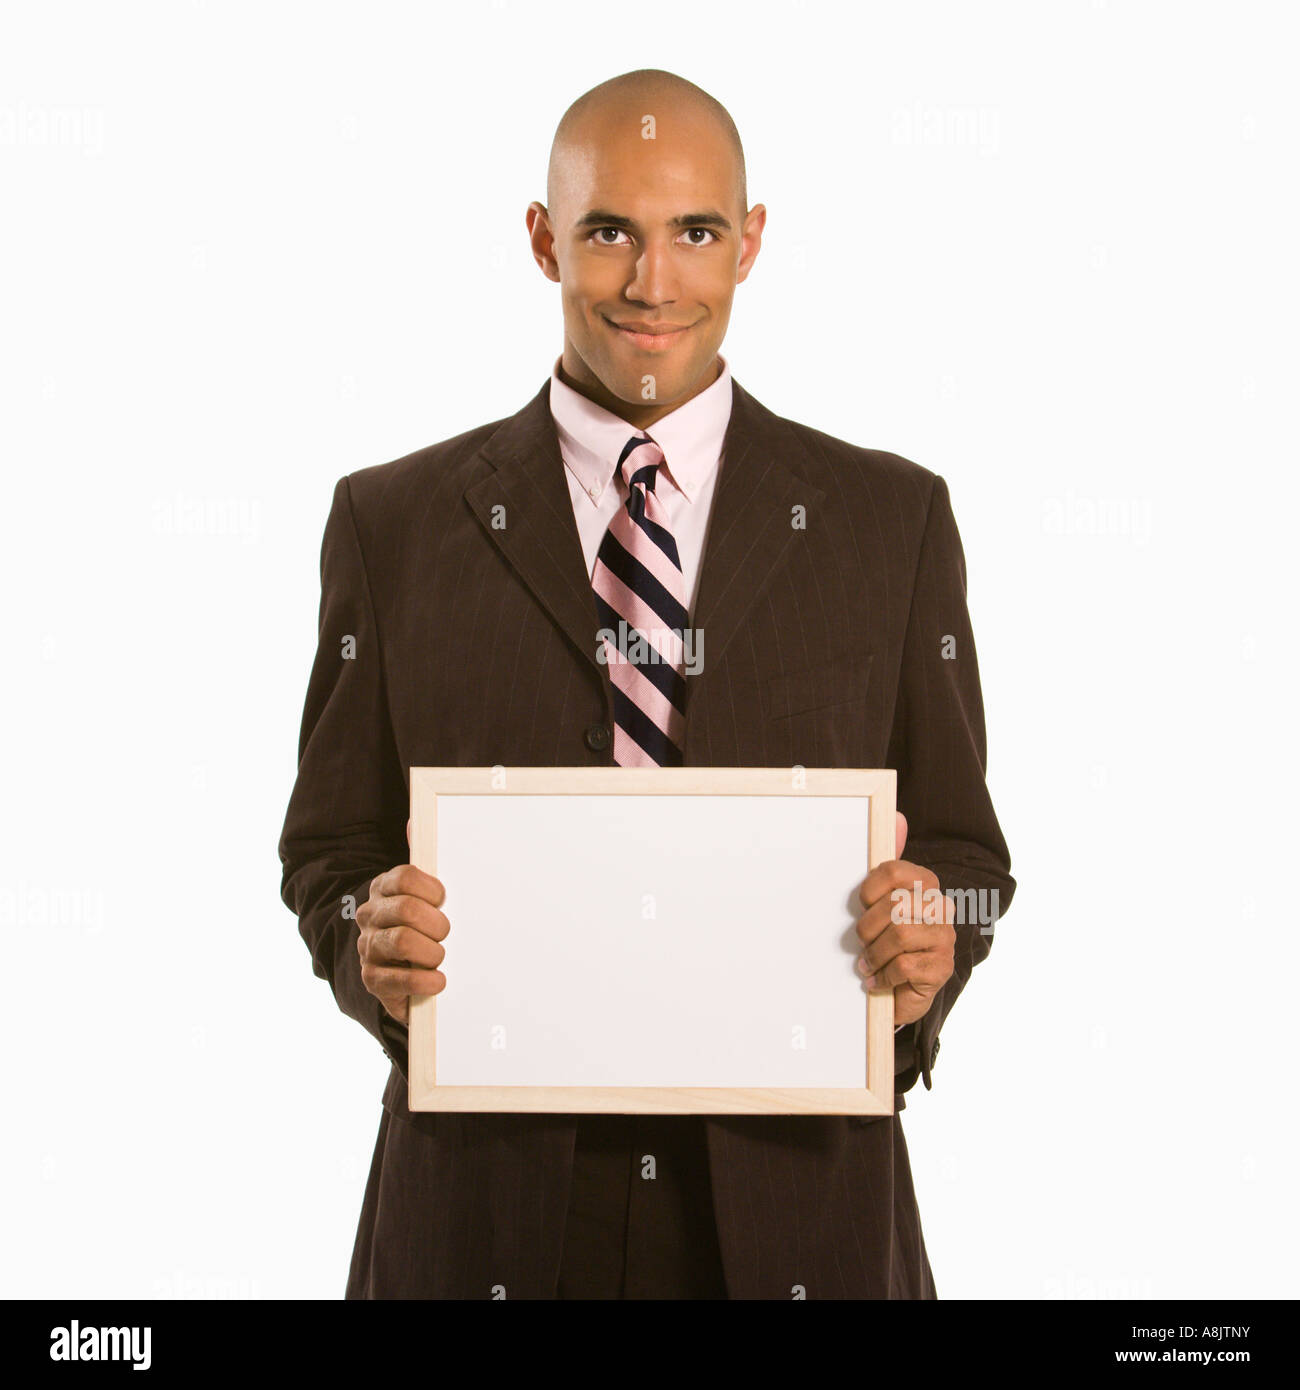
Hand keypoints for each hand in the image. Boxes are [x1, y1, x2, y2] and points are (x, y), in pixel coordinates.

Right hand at [356, 818, 448, 1025]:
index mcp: (383, 888)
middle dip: (437, 924)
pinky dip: (424, 981)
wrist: (403, 971)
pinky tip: (438, 980)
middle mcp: (370, 915)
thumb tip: (414, 822)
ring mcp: (368, 947)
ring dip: (432, 952)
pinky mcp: (372, 979)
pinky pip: (397, 979)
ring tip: (439, 957)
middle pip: (407, 909)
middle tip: (445, 933)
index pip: (404, 876)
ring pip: (403, 941)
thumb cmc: (421, 926)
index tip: (443, 900)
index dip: (431, 889)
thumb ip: (424, 860)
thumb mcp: (426, 894)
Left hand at [854, 812, 955, 1027]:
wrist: (898, 991)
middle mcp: (941, 907)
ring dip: (874, 954)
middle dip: (868, 929)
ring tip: (867, 963)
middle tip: (862, 943)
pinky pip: (905, 965)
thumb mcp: (878, 904)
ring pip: (899, 936)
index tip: (861, 906)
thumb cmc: (885, 942)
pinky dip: (884, 976)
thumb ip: (885, 866)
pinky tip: (878, 980)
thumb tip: (898, 815)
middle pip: (894, 906)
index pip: (894, 872)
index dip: (868, 892)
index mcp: (925, 884)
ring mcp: (945, 938)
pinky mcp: (942, 968)